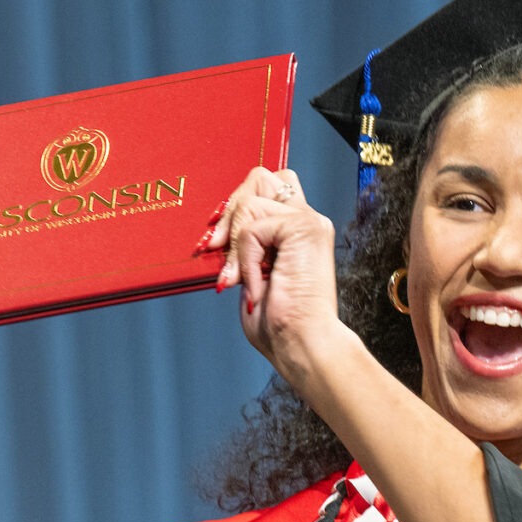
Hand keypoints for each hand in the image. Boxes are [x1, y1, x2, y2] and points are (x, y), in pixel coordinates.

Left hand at [201, 167, 356, 385]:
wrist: (301, 344)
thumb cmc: (278, 325)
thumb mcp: (251, 278)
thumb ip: (244, 248)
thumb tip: (217, 231)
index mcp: (298, 230)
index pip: (268, 186)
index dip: (238, 202)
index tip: (216, 237)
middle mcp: (307, 220)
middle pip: (261, 178)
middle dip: (230, 208)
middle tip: (214, 246)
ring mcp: (308, 222)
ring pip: (251, 201)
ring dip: (234, 243)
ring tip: (239, 279)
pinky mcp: (303, 228)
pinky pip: (252, 229)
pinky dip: (245, 259)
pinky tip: (256, 284)